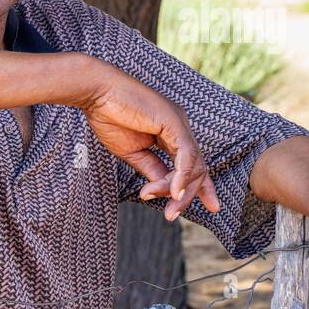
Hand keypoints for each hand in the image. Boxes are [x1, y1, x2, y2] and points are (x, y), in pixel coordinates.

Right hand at [78, 61, 219, 221]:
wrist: (96, 93)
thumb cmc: (110, 117)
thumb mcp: (134, 153)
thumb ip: (153, 170)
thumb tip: (167, 191)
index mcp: (172, 133)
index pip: (194, 163)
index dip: (202, 186)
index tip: (211, 207)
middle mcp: (180, 127)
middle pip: (197, 167)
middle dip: (188, 195)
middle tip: (172, 215)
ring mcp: (179, 123)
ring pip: (193, 164)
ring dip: (180, 190)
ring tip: (168, 207)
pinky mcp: (174, 121)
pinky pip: (185, 154)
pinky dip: (181, 176)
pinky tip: (174, 191)